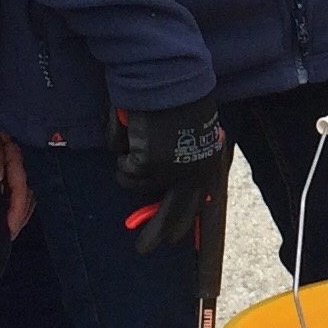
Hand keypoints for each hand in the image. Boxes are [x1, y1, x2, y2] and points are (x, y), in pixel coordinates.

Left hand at [0, 23, 28, 235]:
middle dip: (21, 210)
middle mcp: (18, 138)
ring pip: (25, 176)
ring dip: (20, 199)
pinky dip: (16, 184)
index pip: (21, 180)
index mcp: (12, 135)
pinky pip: (18, 165)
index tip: (8, 227)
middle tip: (8, 232)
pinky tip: (8, 193)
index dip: (17, 206)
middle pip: (28, 183)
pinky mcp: (8, 132)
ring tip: (9, 220)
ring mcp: (15, 136)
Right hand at [112, 93, 227, 252]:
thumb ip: (185, 161)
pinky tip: (134, 128)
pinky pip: (123, 167)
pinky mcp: (146, 163)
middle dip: (155, 234)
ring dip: (130, 164)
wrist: (170, 78)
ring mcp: (168, 171)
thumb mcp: (191, 134)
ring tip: (140, 134)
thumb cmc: (179, 99)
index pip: (193, 204)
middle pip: (171, 214)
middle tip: (144, 250)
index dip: (179, 224)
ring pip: (134, 184)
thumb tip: (178, 192)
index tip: (170, 240)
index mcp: (205, 166)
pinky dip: (122, 149)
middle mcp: (190, 174)